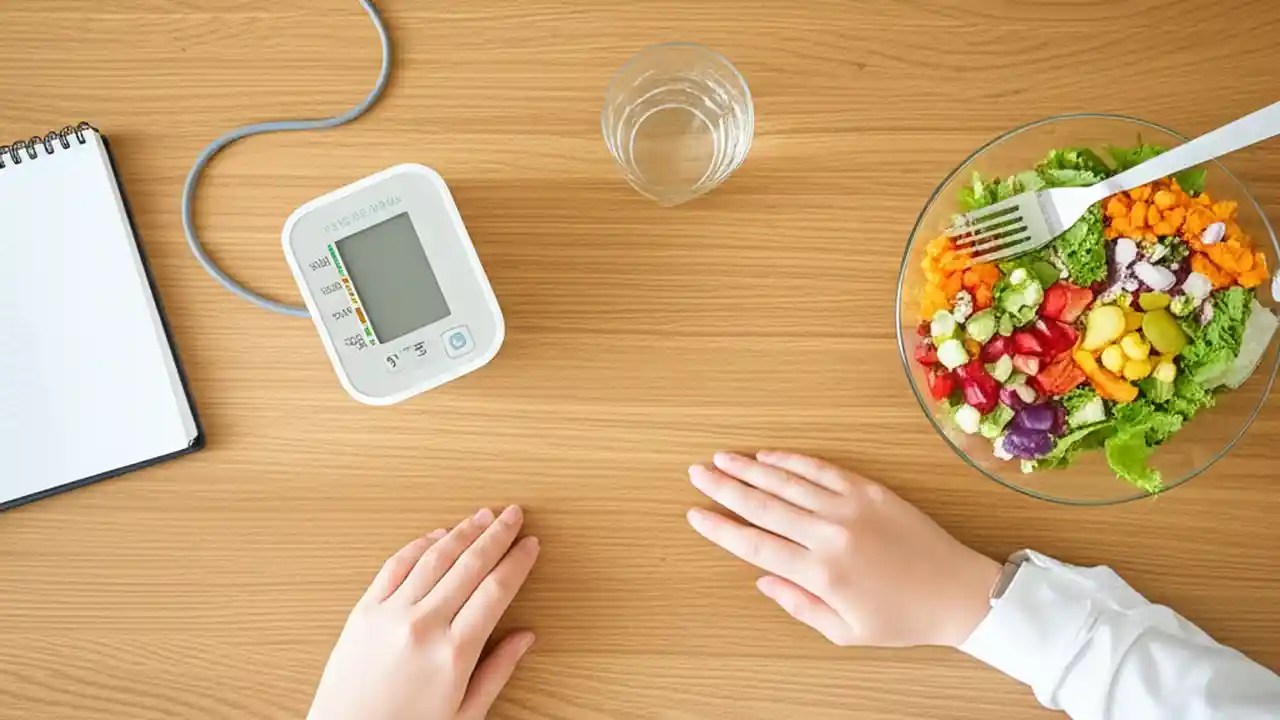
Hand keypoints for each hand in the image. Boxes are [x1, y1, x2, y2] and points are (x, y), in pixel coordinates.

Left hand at [308, 506, 539, 719]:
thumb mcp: (464, 715)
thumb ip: (497, 671)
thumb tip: (525, 637)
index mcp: (453, 654)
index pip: (496, 591)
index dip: (516, 562)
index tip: (530, 544)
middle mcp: (422, 627)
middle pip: (469, 565)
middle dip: (496, 535)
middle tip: (514, 514)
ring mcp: (389, 615)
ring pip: (434, 557)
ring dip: (462, 531)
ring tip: (482, 516)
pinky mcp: (362, 612)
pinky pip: (395, 566)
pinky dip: (419, 545)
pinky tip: (438, 535)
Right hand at [686, 452, 999, 647]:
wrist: (957, 592)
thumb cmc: (901, 618)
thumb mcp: (844, 631)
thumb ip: (798, 604)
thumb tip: (763, 578)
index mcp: (820, 573)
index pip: (755, 545)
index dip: (721, 528)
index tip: (695, 514)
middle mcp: (829, 534)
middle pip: (763, 505)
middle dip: (724, 488)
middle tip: (696, 473)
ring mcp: (849, 508)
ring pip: (787, 481)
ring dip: (750, 468)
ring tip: (722, 458)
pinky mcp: (869, 490)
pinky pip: (821, 469)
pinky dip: (791, 460)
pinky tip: (768, 455)